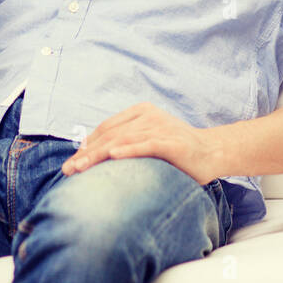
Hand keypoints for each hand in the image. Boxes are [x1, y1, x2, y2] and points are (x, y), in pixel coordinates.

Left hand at [61, 101, 224, 185]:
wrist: (213, 152)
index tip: (73, 161)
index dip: (87, 144)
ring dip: (98, 155)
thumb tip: (98, 158)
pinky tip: (112, 156)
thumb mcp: (149, 141)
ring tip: (81, 168)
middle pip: (109, 135)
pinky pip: (146, 145)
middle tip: (68, 170)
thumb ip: (128, 144)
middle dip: (86, 153)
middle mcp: (148, 116)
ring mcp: (160, 127)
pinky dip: (129, 150)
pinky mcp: (172, 142)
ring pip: (122, 140)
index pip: (106, 128)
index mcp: (140, 112)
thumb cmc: (177, 152)